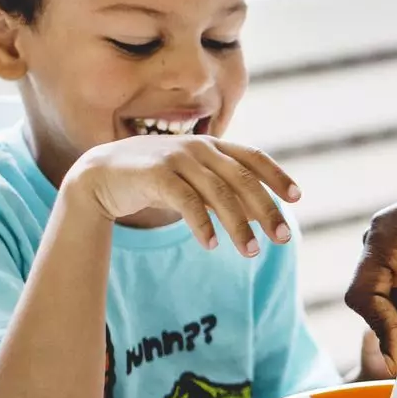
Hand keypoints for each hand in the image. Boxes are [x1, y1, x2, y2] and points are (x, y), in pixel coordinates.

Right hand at [64, 135, 296, 255]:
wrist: (99, 174)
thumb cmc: (155, 179)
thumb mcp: (194, 180)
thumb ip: (223, 190)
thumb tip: (260, 213)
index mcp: (212, 145)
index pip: (254, 157)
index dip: (277, 176)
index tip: (296, 198)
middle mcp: (199, 148)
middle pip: (243, 180)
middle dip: (266, 210)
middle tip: (282, 238)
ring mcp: (177, 158)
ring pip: (218, 193)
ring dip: (237, 225)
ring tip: (251, 252)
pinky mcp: (155, 174)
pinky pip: (186, 202)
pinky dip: (201, 224)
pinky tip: (211, 245)